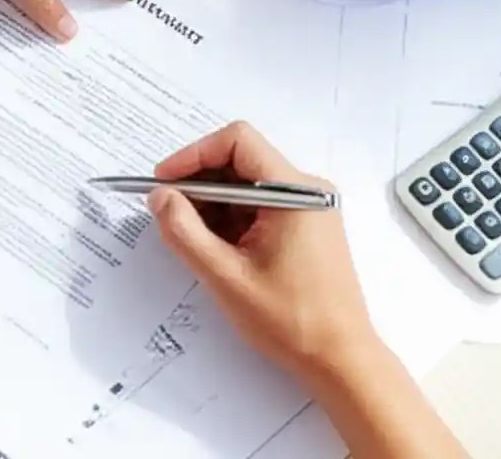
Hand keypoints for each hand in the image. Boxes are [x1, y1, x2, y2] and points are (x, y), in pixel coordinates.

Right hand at [147, 122, 375, 375]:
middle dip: (200, 183)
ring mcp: (309, 209)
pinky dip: (233, 220)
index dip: (194, 155)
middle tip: (168, 213)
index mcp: (295, 192)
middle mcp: (307, 191)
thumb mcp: (226, 276)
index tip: (164, 181)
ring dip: (214, 205)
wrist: (340, 358)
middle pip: (242, 161)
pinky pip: (261, 207)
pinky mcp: (306, 227)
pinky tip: (216, 249)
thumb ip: (185, 232)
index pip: (238, 142)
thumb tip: (160, 198)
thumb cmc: (292, 321)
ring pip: (248, 185)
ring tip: (192, 240)